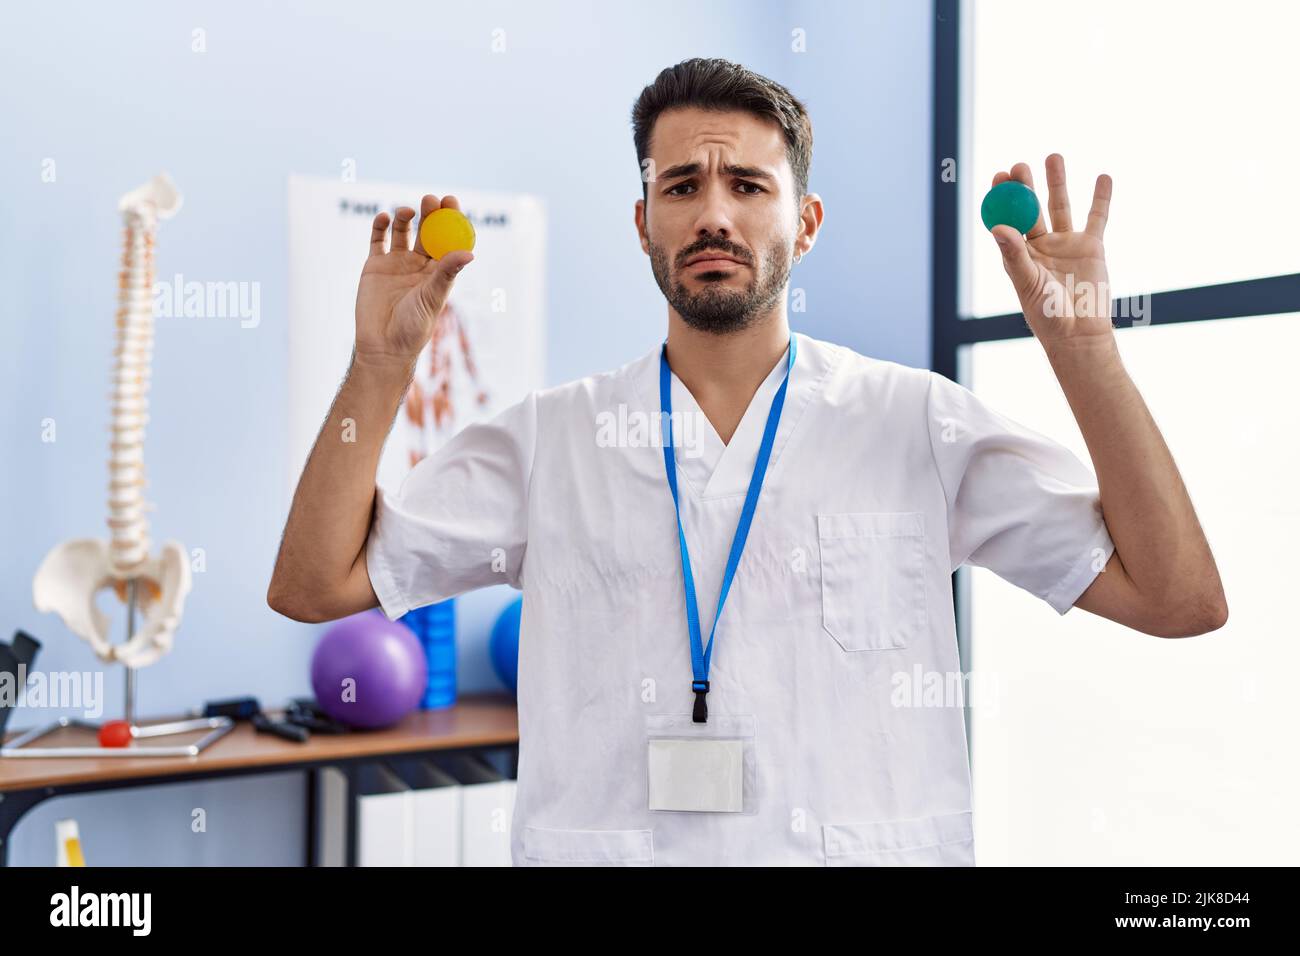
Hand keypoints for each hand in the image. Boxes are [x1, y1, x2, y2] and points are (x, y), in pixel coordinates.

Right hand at [353, 195, 473, 369]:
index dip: (450, 220)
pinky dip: (380, 225)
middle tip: (431, 198)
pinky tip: (385, 217)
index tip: (451, 200)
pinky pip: (378, 239)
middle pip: (426, 231)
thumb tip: (469, 252)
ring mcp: (396, 263)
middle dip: (430, 213)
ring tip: (407, 211)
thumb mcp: (432, 297)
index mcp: (438, 272)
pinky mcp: (374, 265)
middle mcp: (418, 264)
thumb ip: (447, 273)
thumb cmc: (413, 326)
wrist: (382, 345)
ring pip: (402, 230)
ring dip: (405, 216)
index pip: (448, 239)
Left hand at [990, 154, 1113, 353]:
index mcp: (1018, 254)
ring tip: (1053, 156)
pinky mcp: (1092, 247)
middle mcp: (1040, 245)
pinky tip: (1103, 177)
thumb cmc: (1047, 314)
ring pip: (1061, 206)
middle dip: (1025, 185)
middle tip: (1020, 164)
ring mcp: (1066, 244)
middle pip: (1031, 207)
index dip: (1002, 197)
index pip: (1007, 218)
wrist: (1080, 333)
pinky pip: (1098, 218)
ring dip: (1057, 182)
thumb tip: (997, 226)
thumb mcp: (1028, 283)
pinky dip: (1101, 198)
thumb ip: (1014, 255)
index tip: (999, 175)